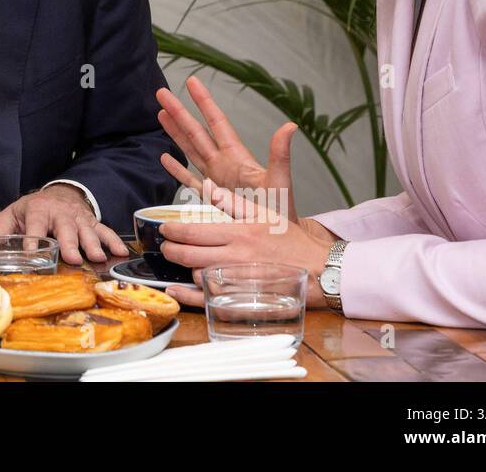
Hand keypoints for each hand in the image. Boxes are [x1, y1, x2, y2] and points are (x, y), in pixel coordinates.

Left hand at [0, 185, 127, 265]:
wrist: (56, 193)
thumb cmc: (31, 209)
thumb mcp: (10, 215)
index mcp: (36, 210)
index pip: (34, 225)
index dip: (32, 239)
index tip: (31, 254)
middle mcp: (59, 212)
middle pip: (64, 227)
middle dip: (69, 243)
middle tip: (72, 258)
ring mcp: (77, 217)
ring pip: (86, 229)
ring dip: (92, 243)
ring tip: (97, 257)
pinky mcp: (91, 221)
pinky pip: (104, 230)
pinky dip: (113, 240)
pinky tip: (120, 252)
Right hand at [156, 75, 297, 222]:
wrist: (274, 241)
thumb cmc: (280, 212)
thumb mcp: (280, 180)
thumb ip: (280, 154)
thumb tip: (289, 126)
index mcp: (237, 157)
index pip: (217, 123)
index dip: (204, 102)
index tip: (192, 82)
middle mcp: (223, 164)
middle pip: (196, 132)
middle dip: (179, 112)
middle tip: (162, 93)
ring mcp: (214, 180)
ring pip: (189, 150)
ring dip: (175, 133)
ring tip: (161, 115)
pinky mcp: (208, 198)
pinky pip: (187, 180)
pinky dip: (175, 168)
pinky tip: (164, 157)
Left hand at [158, 180, 336, 308]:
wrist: (320, 270)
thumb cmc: (292, 241)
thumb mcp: (264, 213)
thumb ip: (232, 201)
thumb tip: (208, 186)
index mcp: (240, 233)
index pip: (195, 231)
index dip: (173, 231)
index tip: (164, 229)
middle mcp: (236, 257)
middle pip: (189, 254)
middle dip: (170, 250)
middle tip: (164, 247)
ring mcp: (238, 280)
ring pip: (197, 275)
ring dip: (184, 269)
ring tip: (182, 262)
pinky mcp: (243, 299)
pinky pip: (208, 300)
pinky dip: (187, 296)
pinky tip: (174, 290)